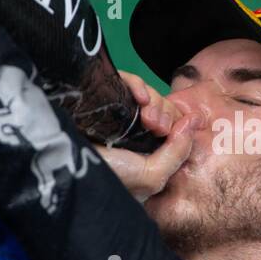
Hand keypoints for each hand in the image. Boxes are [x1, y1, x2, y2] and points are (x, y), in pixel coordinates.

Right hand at [97, 71, 203, 202]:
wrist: (67, 167)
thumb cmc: (111, 179)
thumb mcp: (151, 176)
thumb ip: (178, 153)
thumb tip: (193, 122)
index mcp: (144, 153)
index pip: (172, 129)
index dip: (179, 123)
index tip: (178, 127)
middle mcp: (131, 133)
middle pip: (162, 109)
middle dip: (166, 113)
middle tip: (156, 124)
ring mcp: (115, 115)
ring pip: (147, 94)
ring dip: (155, 100)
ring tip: (146, 116)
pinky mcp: (101, 98)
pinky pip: (126, 80)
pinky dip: (137, 83)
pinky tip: (139, 96)